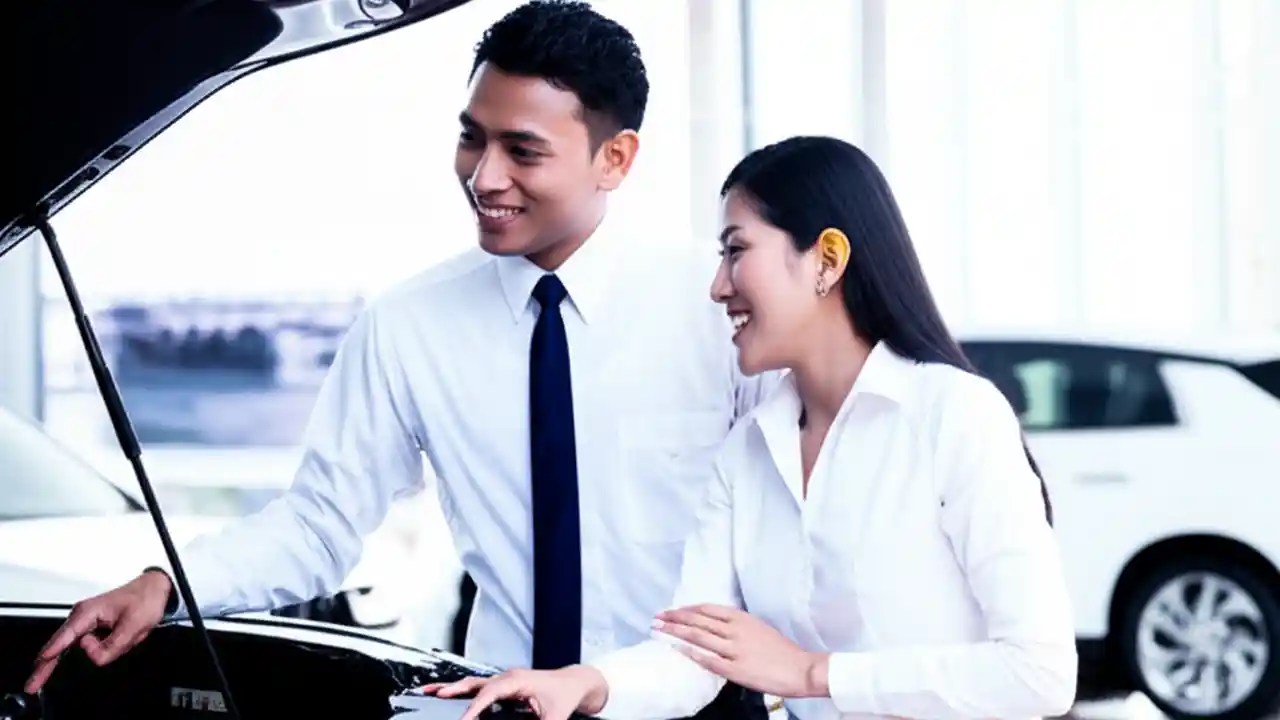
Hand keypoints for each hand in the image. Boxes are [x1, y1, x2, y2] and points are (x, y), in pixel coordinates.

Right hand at [25, 569, 172, 693]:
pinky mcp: (90, 627)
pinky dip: (85, 652)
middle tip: (32, 684)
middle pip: (57, 644)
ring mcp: (83, 621)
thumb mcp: (134, 625)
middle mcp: (81, 616)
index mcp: (88, 612)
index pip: (66, 635)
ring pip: (70, 647)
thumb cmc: (144, 600)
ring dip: (89, 654)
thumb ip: (113, 645)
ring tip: (119, 639)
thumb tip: (93, 657)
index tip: (41, 662)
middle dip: (45, 665)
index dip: (52, 651)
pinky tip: (95, 651)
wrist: (154, 588)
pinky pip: (78, 644)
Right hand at [421, 665, 607, 719]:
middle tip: (432, 695)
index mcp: (517, 680)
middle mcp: (508, 677)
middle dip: (453, 690)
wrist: (575, 682)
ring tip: (428, 691)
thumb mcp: (554, 718)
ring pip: (473, 683)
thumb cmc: (565, 697)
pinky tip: (448, 696)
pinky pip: (479, 687)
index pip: (490, 693)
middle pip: (475, 683)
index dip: (475, 707)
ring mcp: (504, 680)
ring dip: (452, 688)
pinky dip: (462, 691)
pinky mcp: (504, 686)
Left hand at [654, 604, 829, 698]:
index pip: (706, 609)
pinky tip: (678, 650)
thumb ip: (737, 626)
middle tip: (656, 618)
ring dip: (676, 632)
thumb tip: (716, 626)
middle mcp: (735, 630)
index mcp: (741, 618)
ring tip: (659, 630)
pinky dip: (691, 653)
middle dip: (674, 618)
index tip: (671, 610)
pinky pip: (708, 660)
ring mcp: (734, 650)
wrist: (801, 668)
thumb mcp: (758, 628)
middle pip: (697, 620)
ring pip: (698, 637)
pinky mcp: (735, 669)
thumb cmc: (782, 650)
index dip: (685, 609)